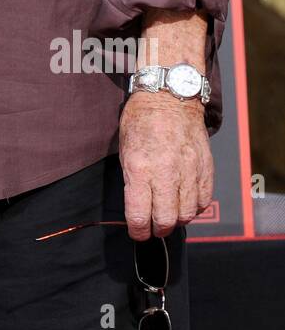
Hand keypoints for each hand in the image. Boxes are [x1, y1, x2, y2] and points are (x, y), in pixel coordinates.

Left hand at [118, 91, 213, 240]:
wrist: (169, 96)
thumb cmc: (141, 120)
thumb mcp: (125, 149)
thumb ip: (132, 179)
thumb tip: (137, 207)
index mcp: (139, 168)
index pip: (139, 215)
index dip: (138, 231)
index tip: (137, 233)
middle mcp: (165, 172)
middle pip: (166, 220)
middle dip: (158, 229)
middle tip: (154, 227)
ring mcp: (188, 170)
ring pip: (187, 214)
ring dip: (177, 220)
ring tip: (170, 214)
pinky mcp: (205, 168)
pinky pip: (203, 200)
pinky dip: (195, 207)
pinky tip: (186, 202)